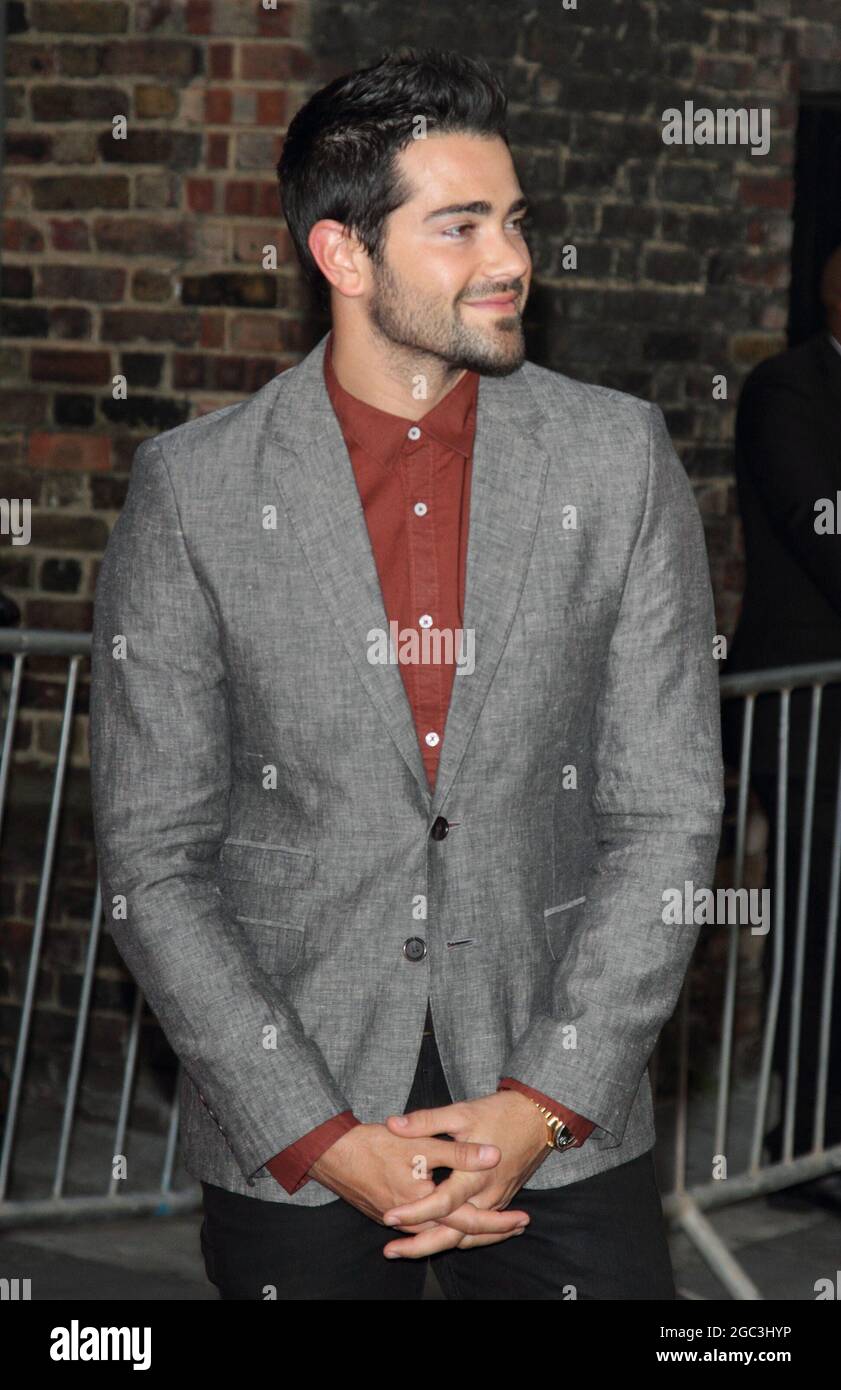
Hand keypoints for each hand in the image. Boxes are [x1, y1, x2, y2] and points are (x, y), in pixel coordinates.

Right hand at [307, 1119, 530, 1249]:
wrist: (331, 1154)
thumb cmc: (374, 1145)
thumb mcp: (420, 1144)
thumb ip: (458, 1153)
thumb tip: (493, 1155)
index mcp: (424, 1205)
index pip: (468, 1220)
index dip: (498, 1221)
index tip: (522, 1220)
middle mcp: (413, 1222)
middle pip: (458, 1235)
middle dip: (490, 1232)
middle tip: (518, 1227)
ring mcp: (400, 1222)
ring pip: (442, 1234)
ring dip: (470, 1230)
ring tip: (496, 1225)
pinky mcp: (391, 1215)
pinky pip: (426, 1229)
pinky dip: (447, 1227)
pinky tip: (456, 1219)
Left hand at [378, 1090, 552, 1256]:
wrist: (537, 1118)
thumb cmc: (499, 1113)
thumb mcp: (461, 1112)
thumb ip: (426, 1121)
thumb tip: (393, 1124)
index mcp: (475, 1174)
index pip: (442, 1203)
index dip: (415, 1212)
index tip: (390, 1217)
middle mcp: (487, 1194)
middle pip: (454, 1233)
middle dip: (422, 1246)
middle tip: (391, 1252)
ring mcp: (497, 1201)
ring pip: (468, 1237)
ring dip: (439, 1245)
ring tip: (408, 1250)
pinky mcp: (502, 1200)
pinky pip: (480, 1230)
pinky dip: (460, 1239)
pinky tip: (442, 1240)